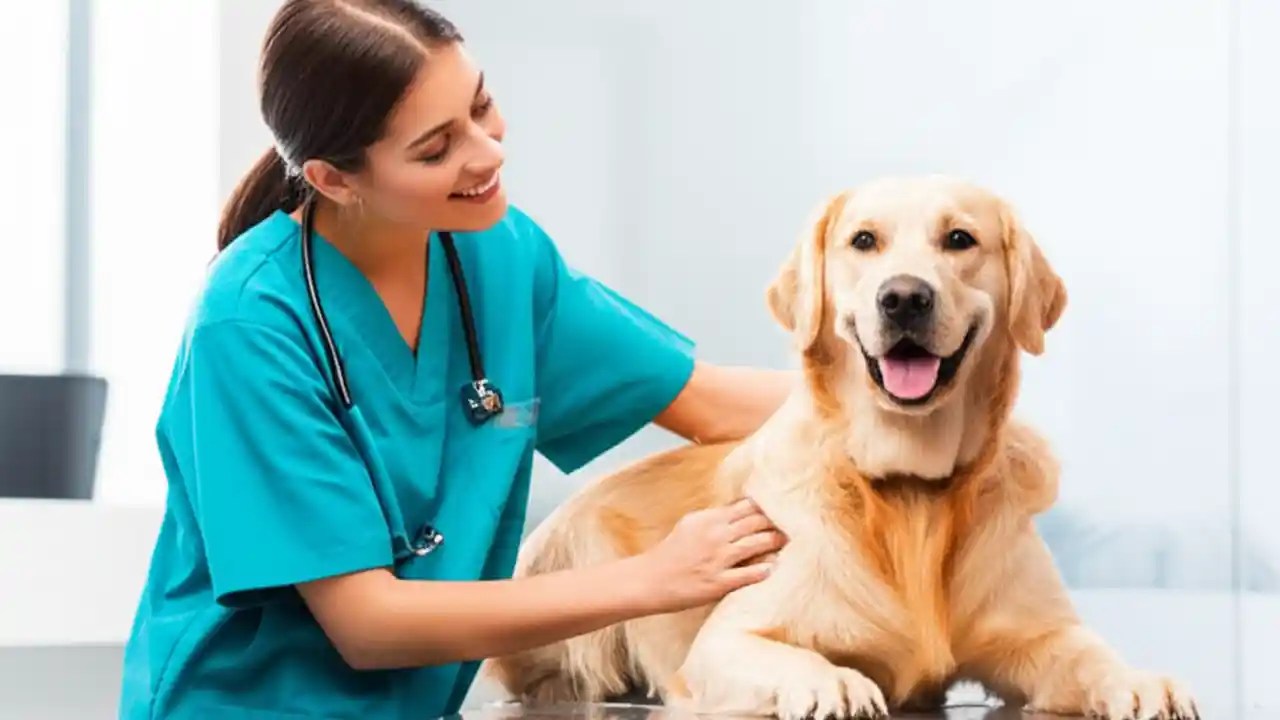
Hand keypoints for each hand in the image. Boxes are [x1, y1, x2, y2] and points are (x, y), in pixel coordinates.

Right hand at [637, 498, 785, 613]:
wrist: (649, 580)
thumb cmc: (671, 553)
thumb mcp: (690, 525)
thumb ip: (715, 518)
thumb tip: (741, 510)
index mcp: (708, 519)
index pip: (746, 506)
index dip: (765, 507)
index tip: (780, 508)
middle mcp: (715, 535)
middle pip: (755, 522)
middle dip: (775, 522)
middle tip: (790, 524)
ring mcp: (717, 559)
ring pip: (755, 544)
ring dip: (774, 542)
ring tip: (786, 541)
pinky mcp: (717, 583)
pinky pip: (747, 575)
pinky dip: (763, 571)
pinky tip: (773, 568)